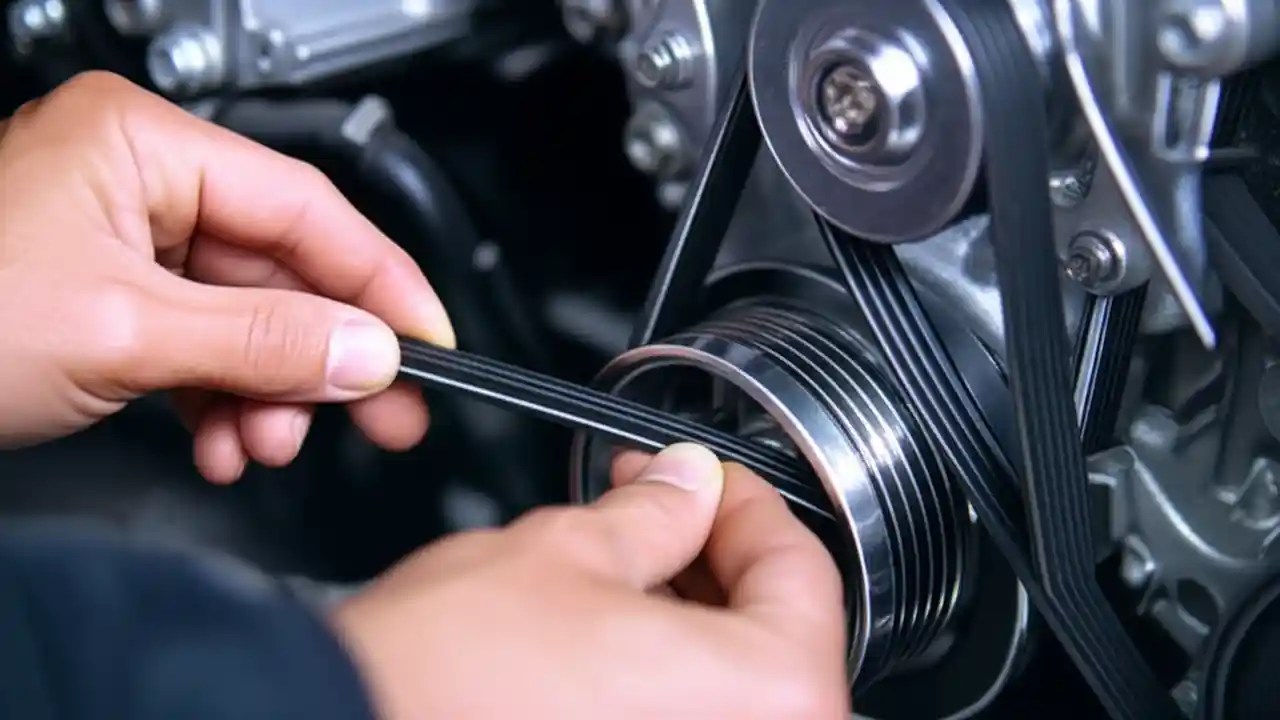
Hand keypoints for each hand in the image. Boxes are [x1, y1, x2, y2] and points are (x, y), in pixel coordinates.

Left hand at [0, 72, 452, 480]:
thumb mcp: (126, 332)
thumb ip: (263, 339)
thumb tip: (367, 349)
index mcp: (140, 145)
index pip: (304, 207)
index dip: (378, 281)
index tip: (429, 340)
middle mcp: (136, 183)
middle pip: (279, 270)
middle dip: (323, 355)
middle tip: (386, 412)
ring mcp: (121, 245)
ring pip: (243, 319)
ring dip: (269, 392)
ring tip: (268, 442)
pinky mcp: (109, 302)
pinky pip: (199, 347)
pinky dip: (223, 401)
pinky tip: (225, 441)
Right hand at [330, 444, 849, 718]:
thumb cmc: (444, 686)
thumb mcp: (563, 554)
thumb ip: (653, 515)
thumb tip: (687, 487)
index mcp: (773, 698)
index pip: (803, 571)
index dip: (748, 503)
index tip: (707, 477)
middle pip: (774, 635)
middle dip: (713, 557)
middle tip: (658, 506)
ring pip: (729, 687)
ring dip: (687, 617)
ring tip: (618, 564)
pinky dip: (661, 678)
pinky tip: (605, 637)